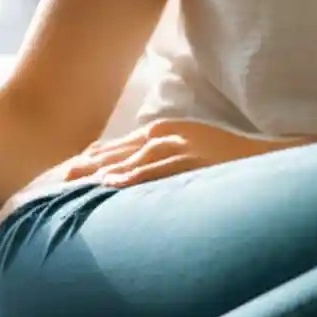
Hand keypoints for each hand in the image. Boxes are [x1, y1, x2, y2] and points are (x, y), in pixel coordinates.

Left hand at [64, 119, 308, 187]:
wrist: (261, 159)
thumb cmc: (219, 162)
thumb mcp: (182, 153)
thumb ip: (153, 160)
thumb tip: (120, 177)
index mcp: (160, 132)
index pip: (114, 147)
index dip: (88, 159)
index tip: (63, 172)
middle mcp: (163, 135)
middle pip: (114, 152)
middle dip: (85, 166)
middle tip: (55, 179)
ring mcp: (177, 146)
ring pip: (129, 160)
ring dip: (100, 172)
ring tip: (72, 183)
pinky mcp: (191, 160)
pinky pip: (155, 170)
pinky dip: (132, 176)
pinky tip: (110, 184)